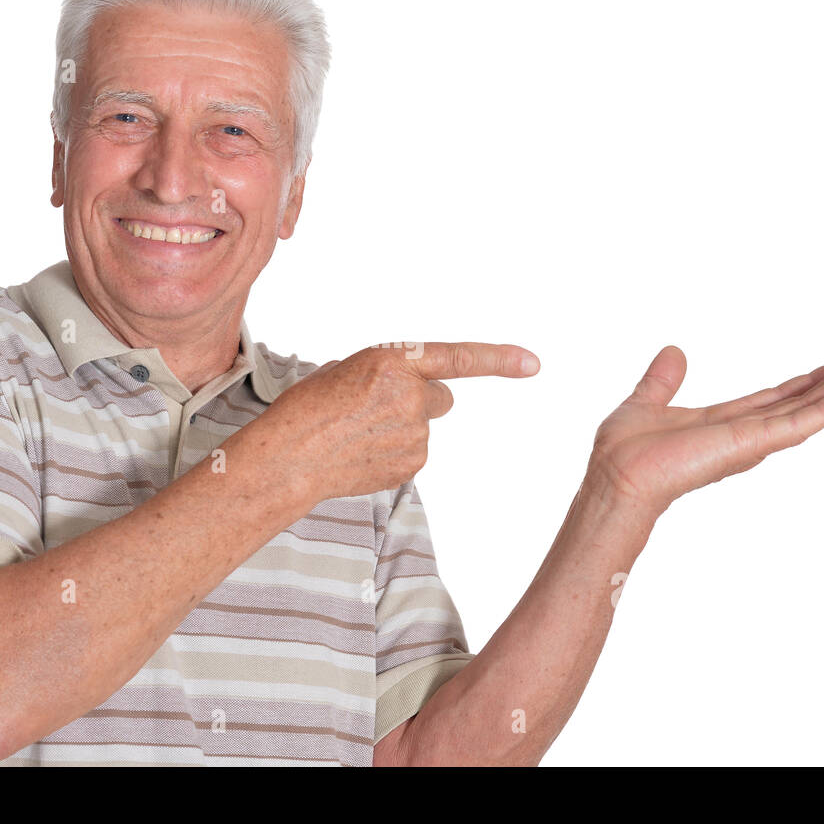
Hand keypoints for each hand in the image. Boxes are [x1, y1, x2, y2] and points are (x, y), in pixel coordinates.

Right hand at [257, 342, 537, 503]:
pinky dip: (392, 453)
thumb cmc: (309, 408)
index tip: (532, 363)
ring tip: (357, 433)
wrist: (291, 456)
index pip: (459, 358)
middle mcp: (412, 397)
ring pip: (421, 428)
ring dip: (398, 429)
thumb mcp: (347, 370)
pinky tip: (362, 453)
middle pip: (439, 397)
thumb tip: (410, 390)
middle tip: (374, 409)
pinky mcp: (410, 464)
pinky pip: (410, 453)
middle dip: (417, 401)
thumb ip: (388, 373)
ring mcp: (414, 435)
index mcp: (395, 362)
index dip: (500, 359)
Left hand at [586, 346, 823, 517]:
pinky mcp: (750, 446)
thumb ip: (662, 381)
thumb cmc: (623, 453)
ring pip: (805, 415)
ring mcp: (748, 442)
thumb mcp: (645, 403)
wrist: (617, 477)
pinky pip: (796, 425)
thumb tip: (673, 352)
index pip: (768, 403)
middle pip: (795, 407)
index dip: (796, 387)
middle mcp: (739, 436)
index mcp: (718, 426)